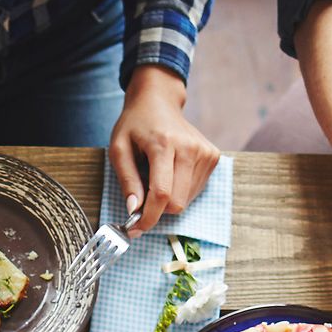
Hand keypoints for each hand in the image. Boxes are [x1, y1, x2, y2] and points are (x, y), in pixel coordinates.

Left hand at [110, 66, 219, 233]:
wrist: (158, 101)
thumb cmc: (135, 125)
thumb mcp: (119, 149)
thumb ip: (127, 181)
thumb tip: (134, 210)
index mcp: (164, 144)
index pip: (161, 193)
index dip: (148, 217)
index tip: (135, 229)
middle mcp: (190, 148)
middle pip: (176, 202)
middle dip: (156, 209)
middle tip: (141, 199)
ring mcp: (205, 152)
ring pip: (186, 200)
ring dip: (168, 199)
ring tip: (157, 176)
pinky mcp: (212, 156)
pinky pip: (194, 191)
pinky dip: (179, 190)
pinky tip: (171, 172)